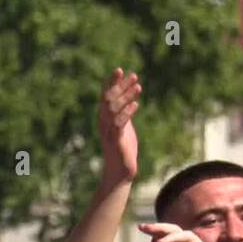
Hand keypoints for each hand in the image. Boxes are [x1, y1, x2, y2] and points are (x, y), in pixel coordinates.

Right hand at [98, 68, 140, 183]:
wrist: (120, 172)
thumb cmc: (122, 148)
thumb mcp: (124, 127)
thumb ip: (124, 113)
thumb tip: (129, 98)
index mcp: (104, 118)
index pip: (106, 96)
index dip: (112, 82)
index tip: (120, 70)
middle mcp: (103, 123)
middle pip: (108, 100)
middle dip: (120, 86)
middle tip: (133, 75)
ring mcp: (108, 132)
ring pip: (113, 110)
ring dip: (126, 97)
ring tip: (138, 86)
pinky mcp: (115, 141)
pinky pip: (119, 124)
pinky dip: (126, 113)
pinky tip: (135, 104)